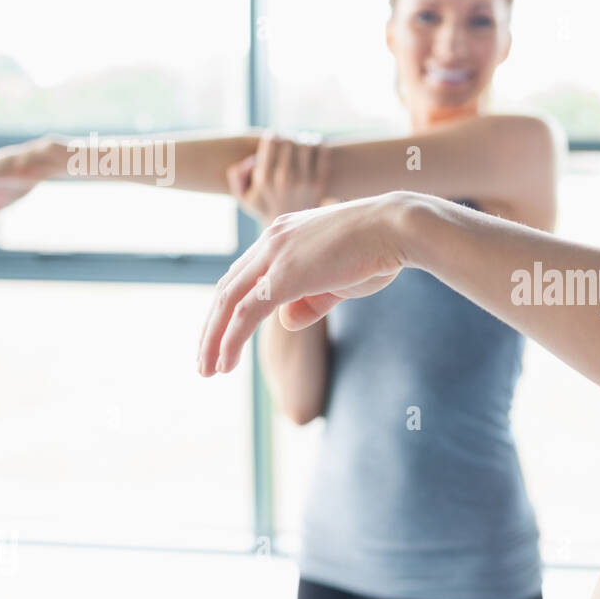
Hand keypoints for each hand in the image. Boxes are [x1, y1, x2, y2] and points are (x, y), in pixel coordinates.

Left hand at [196, 191, 412, 375]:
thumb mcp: (339, 280)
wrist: (397, 228)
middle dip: (212, 327)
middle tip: (203, 358)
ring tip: (206, 370)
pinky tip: (224, 363)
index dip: (229, 307)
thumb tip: (285, 321)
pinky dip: (230, 340)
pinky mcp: (283, 277)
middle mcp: (271, 240)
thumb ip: (311, 300)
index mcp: (283, 234)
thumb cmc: (378, 250)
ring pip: (227, 303)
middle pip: (226, 288)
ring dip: (213, 339)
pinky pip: (245, 314)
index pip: (244, 274)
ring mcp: (274, 256)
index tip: (223, 332)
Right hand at [225, 130, 326, 227]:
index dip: (273, 136)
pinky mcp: (319, 184)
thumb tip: (251, 159)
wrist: (291, 233)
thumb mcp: (244, 198)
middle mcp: (284, 180)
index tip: (274, 138)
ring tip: (302, 142)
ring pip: (306, 145)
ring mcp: (303, 182)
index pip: (271, 143)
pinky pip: (323, 155)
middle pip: (289, 142)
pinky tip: (315, 147)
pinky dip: (320, 146)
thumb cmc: (265, 210)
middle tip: (289, 140)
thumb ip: (237, 176)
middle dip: (288, 138)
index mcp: (264, 180)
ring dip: (304, 140)